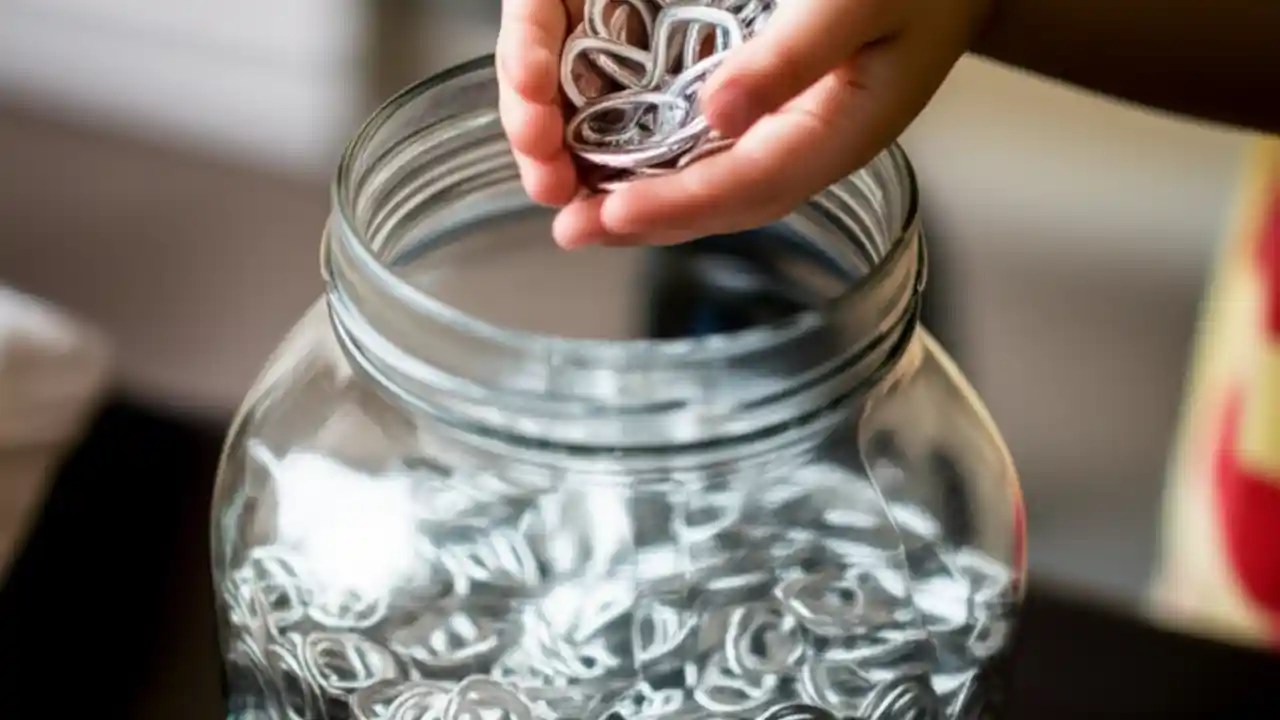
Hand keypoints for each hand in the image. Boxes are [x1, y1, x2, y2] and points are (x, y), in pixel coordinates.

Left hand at [497, 0, 992, 248]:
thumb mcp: (859, 1)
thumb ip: (793, 60)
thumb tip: (719, 113)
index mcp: (839, 135)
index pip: (745, 185)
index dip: (673, 205)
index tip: (608, 212)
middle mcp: (813, 150)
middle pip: (721, 204)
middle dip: (645, 221)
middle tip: (573, 230)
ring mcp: (799, 140)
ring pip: (716, 187)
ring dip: (649, 205)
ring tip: (582, 213)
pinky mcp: (784, 120)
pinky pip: (719, 158)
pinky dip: (668, 170)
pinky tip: (624, 170)